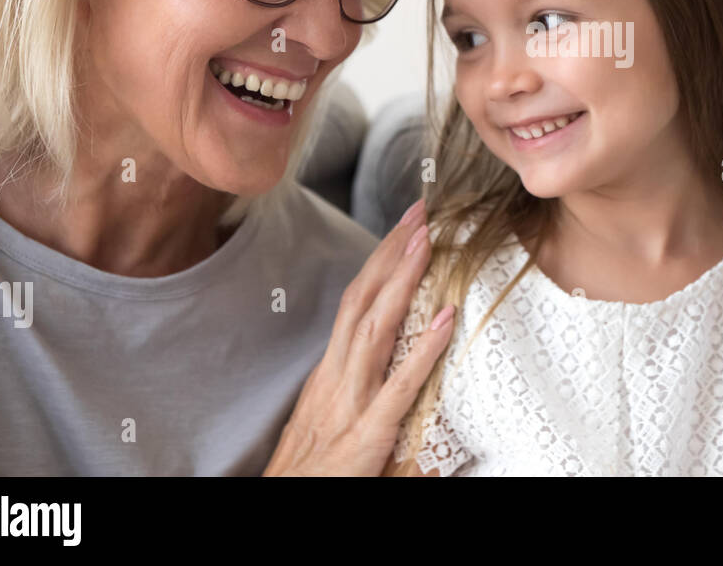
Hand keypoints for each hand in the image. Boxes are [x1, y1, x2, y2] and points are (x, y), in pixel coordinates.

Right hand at [262, 198, 455, 475]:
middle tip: (421, 212)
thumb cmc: (308, 473)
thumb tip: (388, 364)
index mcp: (331, 371)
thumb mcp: (329, 418)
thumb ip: (356, 388)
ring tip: (430, 242)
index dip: (380, 262)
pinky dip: (422, 350)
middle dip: (392, 252)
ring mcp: (350, 404)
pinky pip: (399, 386)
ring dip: (404, 281)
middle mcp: (337, 377)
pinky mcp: (366, 436)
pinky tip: (444, 319)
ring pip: (377, 328)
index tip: (405, 227)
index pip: (356, 302)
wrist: (278, 509)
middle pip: (364, 301)